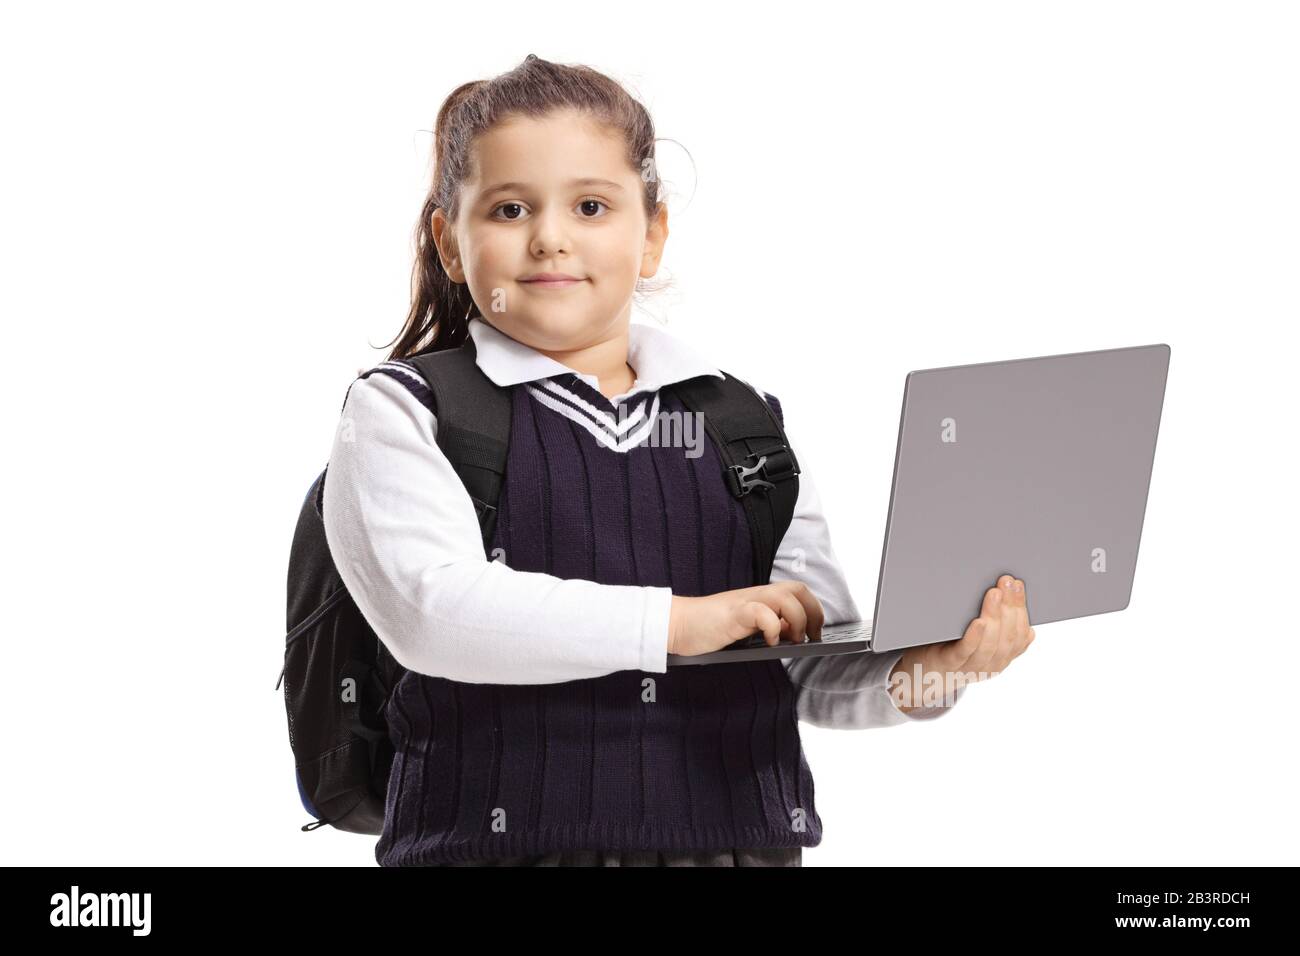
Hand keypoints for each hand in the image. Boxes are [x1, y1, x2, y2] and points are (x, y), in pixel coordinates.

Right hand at [667, 581, 824, 655]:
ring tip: (791, 639)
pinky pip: (762, 612)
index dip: (814, 610)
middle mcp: (757, 595)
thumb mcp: (747, 627)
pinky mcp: (734, 613)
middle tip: (812, 636)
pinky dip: (772, 627)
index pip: (798, 592)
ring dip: (797, 619)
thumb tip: (791, 631)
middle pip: (799, 589)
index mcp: (762, 598)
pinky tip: (768, 641)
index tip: (816, 633)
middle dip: (813, 612)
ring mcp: (746, 602)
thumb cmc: (709, 628)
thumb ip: (768, 624)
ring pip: (786, 597)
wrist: (678, 624)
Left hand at [888, 574, 1035, 712]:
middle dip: (1010, 606)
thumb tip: (1012, 597)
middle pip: (1007, 637)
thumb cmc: (953, 648)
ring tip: (995, 594)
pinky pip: (965, 651)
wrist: (923, 674)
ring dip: (995, 616)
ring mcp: (970, 667)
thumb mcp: (980, 640)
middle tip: (1007, 582)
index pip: (1020, 634)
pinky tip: (978, 622)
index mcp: (1002, 657)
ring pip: (990, 644)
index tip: (1018, 584)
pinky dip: (975, 637)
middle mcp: (990, 665)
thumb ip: (996, 625)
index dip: (1021, 608)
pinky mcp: (949, 664)